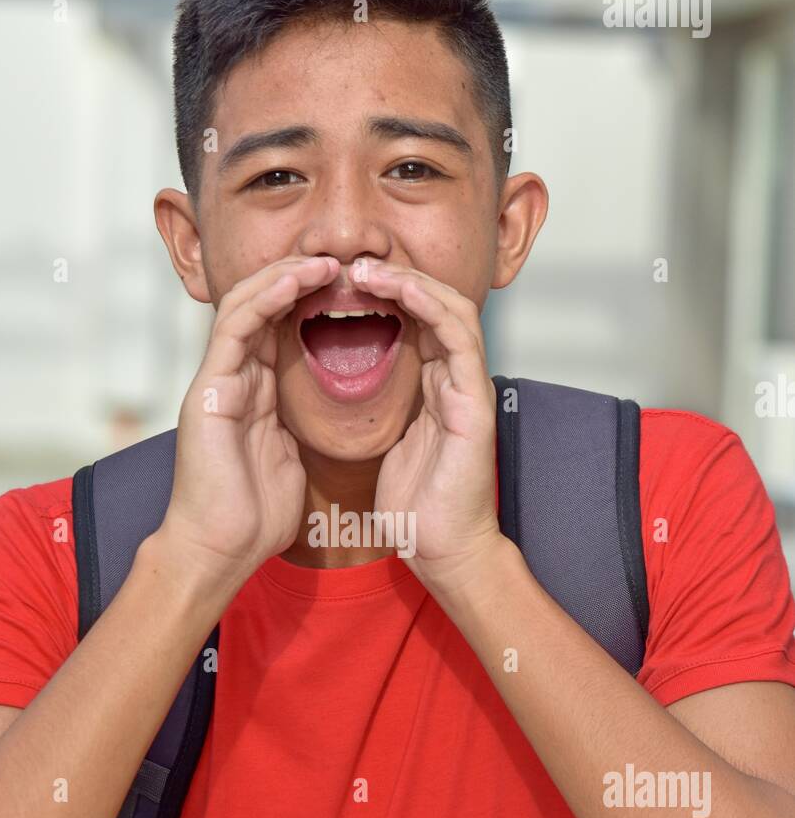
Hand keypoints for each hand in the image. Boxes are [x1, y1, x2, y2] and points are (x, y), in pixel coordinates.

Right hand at [157, 255, 339, 583]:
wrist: (220, 551)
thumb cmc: (253, 516)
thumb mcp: (287, 458)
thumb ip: (293, 428)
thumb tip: (318, 419)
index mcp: (251, 393)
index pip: (277, 329)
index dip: (308, 302)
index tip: (350, 287)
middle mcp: (230, 378)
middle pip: (259, 307)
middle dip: (297, 278)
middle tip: (340, 260)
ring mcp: (215, 380)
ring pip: (244, 305)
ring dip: (284, 276)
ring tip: (324, 261)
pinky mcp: (207, 389)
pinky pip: (235, 327)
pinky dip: (267, 296)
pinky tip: (299, 280)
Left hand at [363, 261, 502, 594]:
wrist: (442, 551)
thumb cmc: (418, 509)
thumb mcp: (390, 445)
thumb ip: (386, 411)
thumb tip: (354, 390)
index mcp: (436, 390)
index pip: (417, 324)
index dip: (386, 297)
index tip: (341, 287)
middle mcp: (457, 382)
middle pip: (437, 307)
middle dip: (398, 279)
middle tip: (352, 265)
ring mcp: (471, 389)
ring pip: (452, 310)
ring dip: (412, 283)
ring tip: (370, 270)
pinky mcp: (476, 402)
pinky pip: (459, 337)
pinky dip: (430, 307)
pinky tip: (400, 291)